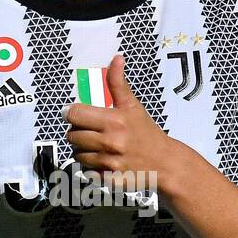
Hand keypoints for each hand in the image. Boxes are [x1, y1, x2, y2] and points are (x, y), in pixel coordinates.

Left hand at [63, 54, 175, 190]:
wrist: (165, 163)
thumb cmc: (146, 132)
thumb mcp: (132, 106)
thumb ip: (118, 83)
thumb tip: (116, 58)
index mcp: (113, 120)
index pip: (74, 114)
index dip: (73, 114)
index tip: (79, 115)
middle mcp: (110, 141)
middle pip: (72, 135)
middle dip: (78, 133)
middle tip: (92, 132)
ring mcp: (110, 162)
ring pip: (77, 154)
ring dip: (84, 151)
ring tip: (99, 147)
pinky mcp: (109, 179)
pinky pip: (87, 172)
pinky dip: (91, 168)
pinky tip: (104, 161)